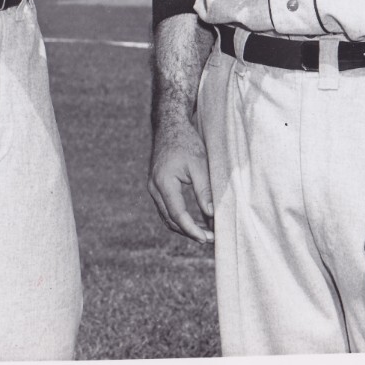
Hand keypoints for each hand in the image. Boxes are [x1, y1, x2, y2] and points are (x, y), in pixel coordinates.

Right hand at [148, 112, 213, 242]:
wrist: (170, 125)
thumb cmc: (186, 142)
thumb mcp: (200, 164)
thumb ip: (204, 190)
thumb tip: (212, 215)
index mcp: (164, 182)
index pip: (178, 214)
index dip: (193, 229)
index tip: (207, 239)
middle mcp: (154, 187)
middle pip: (170, 220)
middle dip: (190, 231)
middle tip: (210, 238)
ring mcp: (153, 187)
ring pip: (167, 216)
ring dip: (184, 227)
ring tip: (205, 232)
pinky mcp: (156, 186)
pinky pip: (166, 208)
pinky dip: (179, 217)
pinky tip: (195, 220)